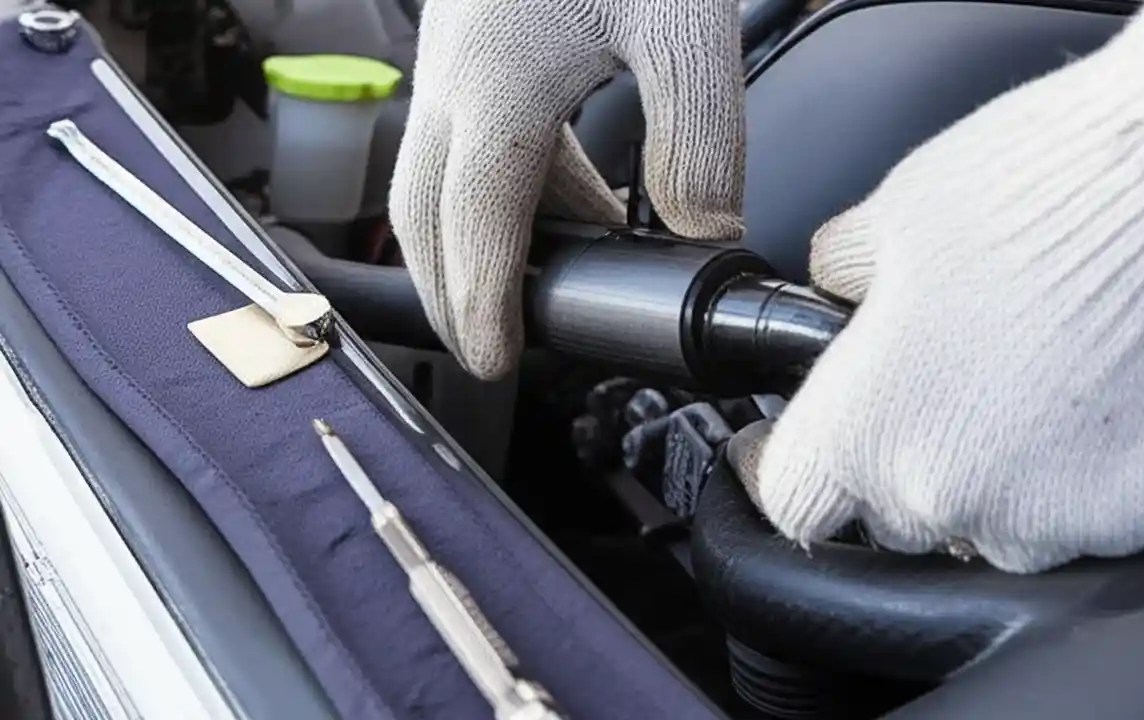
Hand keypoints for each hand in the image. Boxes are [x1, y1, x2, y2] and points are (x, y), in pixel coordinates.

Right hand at [389, 0, 744, 378]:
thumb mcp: (685, 27)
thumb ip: (697, 139)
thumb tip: (699, 229)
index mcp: (495, 85)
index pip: (474, 227)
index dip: (481, 307)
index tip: (496, 358)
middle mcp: (453, 74)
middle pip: (425, 217)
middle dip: (449, 294)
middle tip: (489, 345)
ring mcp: (450, 53)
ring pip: (438, 176)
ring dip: (476, 240)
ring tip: (543, 280)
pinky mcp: (466, 35)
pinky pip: (464, 134)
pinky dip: (500, 184)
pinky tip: (564, 194)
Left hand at [750, 0, 1143, 572]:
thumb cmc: (1031, 192)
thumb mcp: (890, 216)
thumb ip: (839, 274)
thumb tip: (835, 285)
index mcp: (861, 433)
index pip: (793, 502)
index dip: (795, 469)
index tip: (811, 445)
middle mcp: (943, 497)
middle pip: (892, 519)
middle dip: (906, 461)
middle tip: (947, 384)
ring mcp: (1043, 519)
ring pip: (989, 528)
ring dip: (995, 478)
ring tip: (1031, 384)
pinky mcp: (1132, 518)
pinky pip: (1082, 519)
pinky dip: (1082, 475)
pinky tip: (1095, 396)